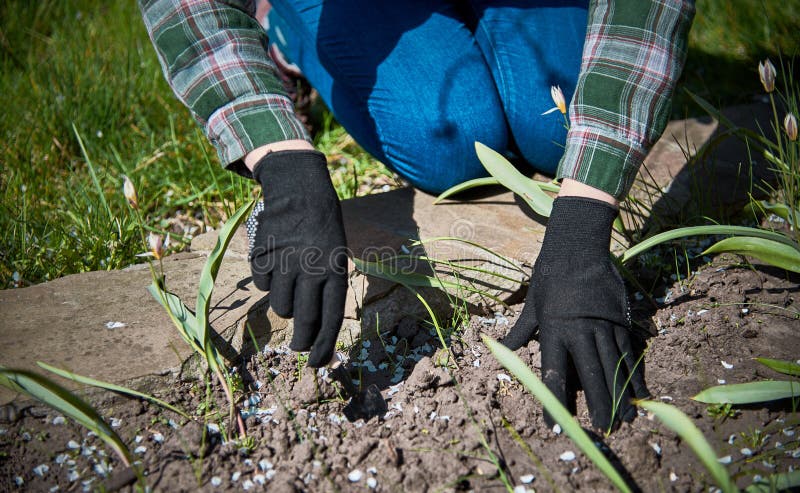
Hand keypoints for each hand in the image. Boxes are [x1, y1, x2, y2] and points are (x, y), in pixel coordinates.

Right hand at [247, 150, 347, 366]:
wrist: (299, 189)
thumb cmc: (322, 227)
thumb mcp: (336, 255)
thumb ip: (327, 288)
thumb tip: (317, 328)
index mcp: (334, 270)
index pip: (330, 318)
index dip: (324, 345)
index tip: (318, 364)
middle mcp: (310, 270)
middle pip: (303, 320)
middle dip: (301, 341)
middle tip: (298, 348)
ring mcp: (284, 263)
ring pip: (280, 307)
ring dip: (285, 306)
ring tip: (291, 286)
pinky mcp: (263, 257)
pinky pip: (263, 286)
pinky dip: (268, 282)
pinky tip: (276, 264)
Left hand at [502, 196, 648, 429]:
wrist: (578, 246)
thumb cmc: (548, 276)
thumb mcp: (530, 305)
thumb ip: (518, 333)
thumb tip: (497, 352)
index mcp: (554, 330)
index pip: (554, 373)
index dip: (555, 402)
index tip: (556, 425)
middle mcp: (580, 331)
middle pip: (591, 375)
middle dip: (598, 404)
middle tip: (603, 430)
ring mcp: (604, 326)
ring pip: (614, 366)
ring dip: (620, 395)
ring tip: (625, 421)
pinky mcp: (620, 319)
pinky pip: (629, 352)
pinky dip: (635, 374)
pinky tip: (640, 393)